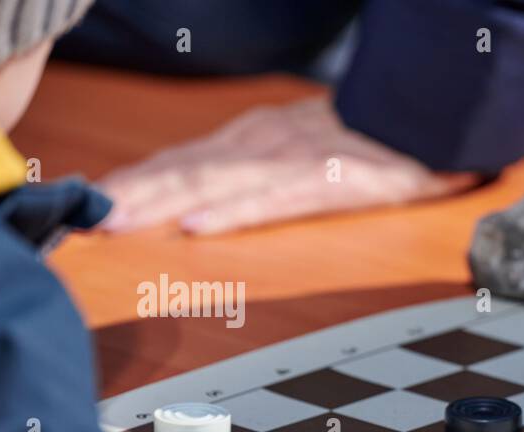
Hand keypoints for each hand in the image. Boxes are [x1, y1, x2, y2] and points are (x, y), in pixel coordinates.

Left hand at [98, 98, 478, 234]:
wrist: (433, 114)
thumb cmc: (384, 136)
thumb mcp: (320, 146)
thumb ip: (281, 166)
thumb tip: (236, 193)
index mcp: (264, 138)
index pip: (189, 160)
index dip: (143, 179)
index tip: (102, 197)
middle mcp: (267, 142)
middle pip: (188, 168)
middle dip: (135, 193)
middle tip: (90, 216)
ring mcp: (294, 158)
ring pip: (216, 181)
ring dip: (161, 201)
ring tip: (119, 221)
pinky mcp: (327, 179)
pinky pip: (271, 199)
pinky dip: (232, 212)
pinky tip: (198, 225)